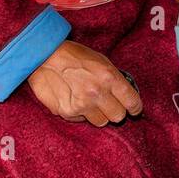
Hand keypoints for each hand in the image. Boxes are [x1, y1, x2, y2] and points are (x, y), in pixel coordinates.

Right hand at [27, 40, 142, 125]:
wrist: (43, 55)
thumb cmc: (75, 55)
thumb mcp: (101, 60)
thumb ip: (115, 79)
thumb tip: (126, 96)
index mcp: (109, 77)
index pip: (132, 102)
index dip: (134, 107)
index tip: (132, 108)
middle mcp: (97, 93)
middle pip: (118, 116)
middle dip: (115, 110)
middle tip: (108, 102)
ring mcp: (81, 105)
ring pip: (101, 122)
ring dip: (98, 113)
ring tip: (89, 100)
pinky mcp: (67, 113)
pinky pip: (82, 120)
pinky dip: (81, 113)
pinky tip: (74, 99)